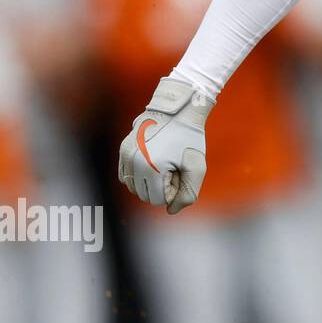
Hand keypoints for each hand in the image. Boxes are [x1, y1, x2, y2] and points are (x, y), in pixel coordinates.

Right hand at [118, 77, 212, 213]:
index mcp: (153, 168)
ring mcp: (126, 155)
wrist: (178, 111)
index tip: (180, 174)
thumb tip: (171, 211)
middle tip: (173, 170)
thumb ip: (188, 194)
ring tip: (163, 166)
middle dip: (160, 187)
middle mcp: (135, 162)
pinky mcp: (122, 149)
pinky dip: (137, 176)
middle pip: (143, 195)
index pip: (156, 199)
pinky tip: (152, 165)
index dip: (172, 191)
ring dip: (148, 183)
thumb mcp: (197, 167)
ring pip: (132, 187)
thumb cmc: (190, 139)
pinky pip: (124, 176)